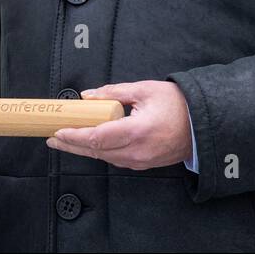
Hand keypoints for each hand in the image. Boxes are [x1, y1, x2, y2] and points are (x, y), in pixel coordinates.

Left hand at [46, 81, 191, 169]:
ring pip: (105, 157)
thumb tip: (88, 96)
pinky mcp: (144, 163)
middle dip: (71, 145)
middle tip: (52, 139)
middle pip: (96, 151)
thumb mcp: (144, 90)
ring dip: (83, 149)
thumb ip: (114, 92)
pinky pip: (116, 159)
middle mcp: (137, 151)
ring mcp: (141, 161)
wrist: (202, 124)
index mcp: (137, 131)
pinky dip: (99, 152)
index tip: (58, 131)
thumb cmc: (177, 104)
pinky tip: (89, 145)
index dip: (75, 136)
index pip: (97, 137)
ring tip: (65, 140)